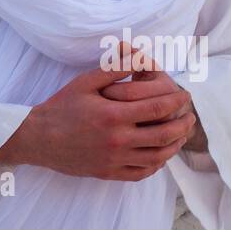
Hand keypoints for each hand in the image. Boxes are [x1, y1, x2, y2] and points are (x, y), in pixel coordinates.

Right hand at [0, 42, 194, 180]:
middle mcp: (118, 140)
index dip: (177, 101)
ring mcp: (115, 160)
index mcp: (113, 115)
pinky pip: (143, 172)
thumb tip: (139, 56)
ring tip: (182, 134)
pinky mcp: (110, 173)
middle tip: (191, 116)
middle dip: (183, 124)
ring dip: (175, 145)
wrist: (39, 138)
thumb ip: (115, 69)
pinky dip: (158, 164)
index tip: (185, 95)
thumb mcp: (86, 81)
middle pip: (164, 134)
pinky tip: (161, 154)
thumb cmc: (62, 106)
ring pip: (158, 156)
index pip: (157, 108)